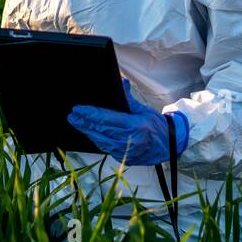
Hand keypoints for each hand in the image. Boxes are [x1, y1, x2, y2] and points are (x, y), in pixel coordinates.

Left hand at [68, 78, 188, 165]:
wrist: (170, 145)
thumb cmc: (157, 126)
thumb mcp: (144, 110)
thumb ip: (129, 99)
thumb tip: (121, 83)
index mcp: (135, 127)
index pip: (107, 119)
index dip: (91, 114)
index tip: (79, 109)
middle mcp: (129, 141)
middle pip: (101, 131)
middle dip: (84, 123)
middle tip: (72, 116)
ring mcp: (126, 152)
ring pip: (101, 141)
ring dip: (88, 132)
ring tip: (77, 123)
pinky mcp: (124, 158)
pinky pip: (106, 148)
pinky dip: (97, 140)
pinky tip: (90, 133)